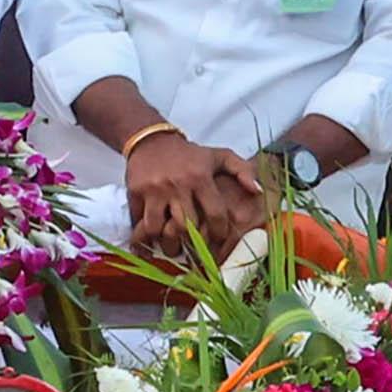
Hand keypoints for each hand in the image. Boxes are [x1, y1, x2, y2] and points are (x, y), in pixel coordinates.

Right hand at [119, 131, 267, 252]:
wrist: (151, 139)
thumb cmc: (189, 154)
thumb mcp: (219, 155)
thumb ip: (242, 170)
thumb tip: (257, 191)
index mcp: (200, 177)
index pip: (215, 214)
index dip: (218, 233)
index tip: (217, 240)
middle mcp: (177, 185)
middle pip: (185, 226)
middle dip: (190, 244)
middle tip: (194, 252)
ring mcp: (154, 190)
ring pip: (157, 228)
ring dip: (164, 243)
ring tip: (171, 249)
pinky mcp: (135, 193)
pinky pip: (137, 221)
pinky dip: (142, 235)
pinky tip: (148, 241)